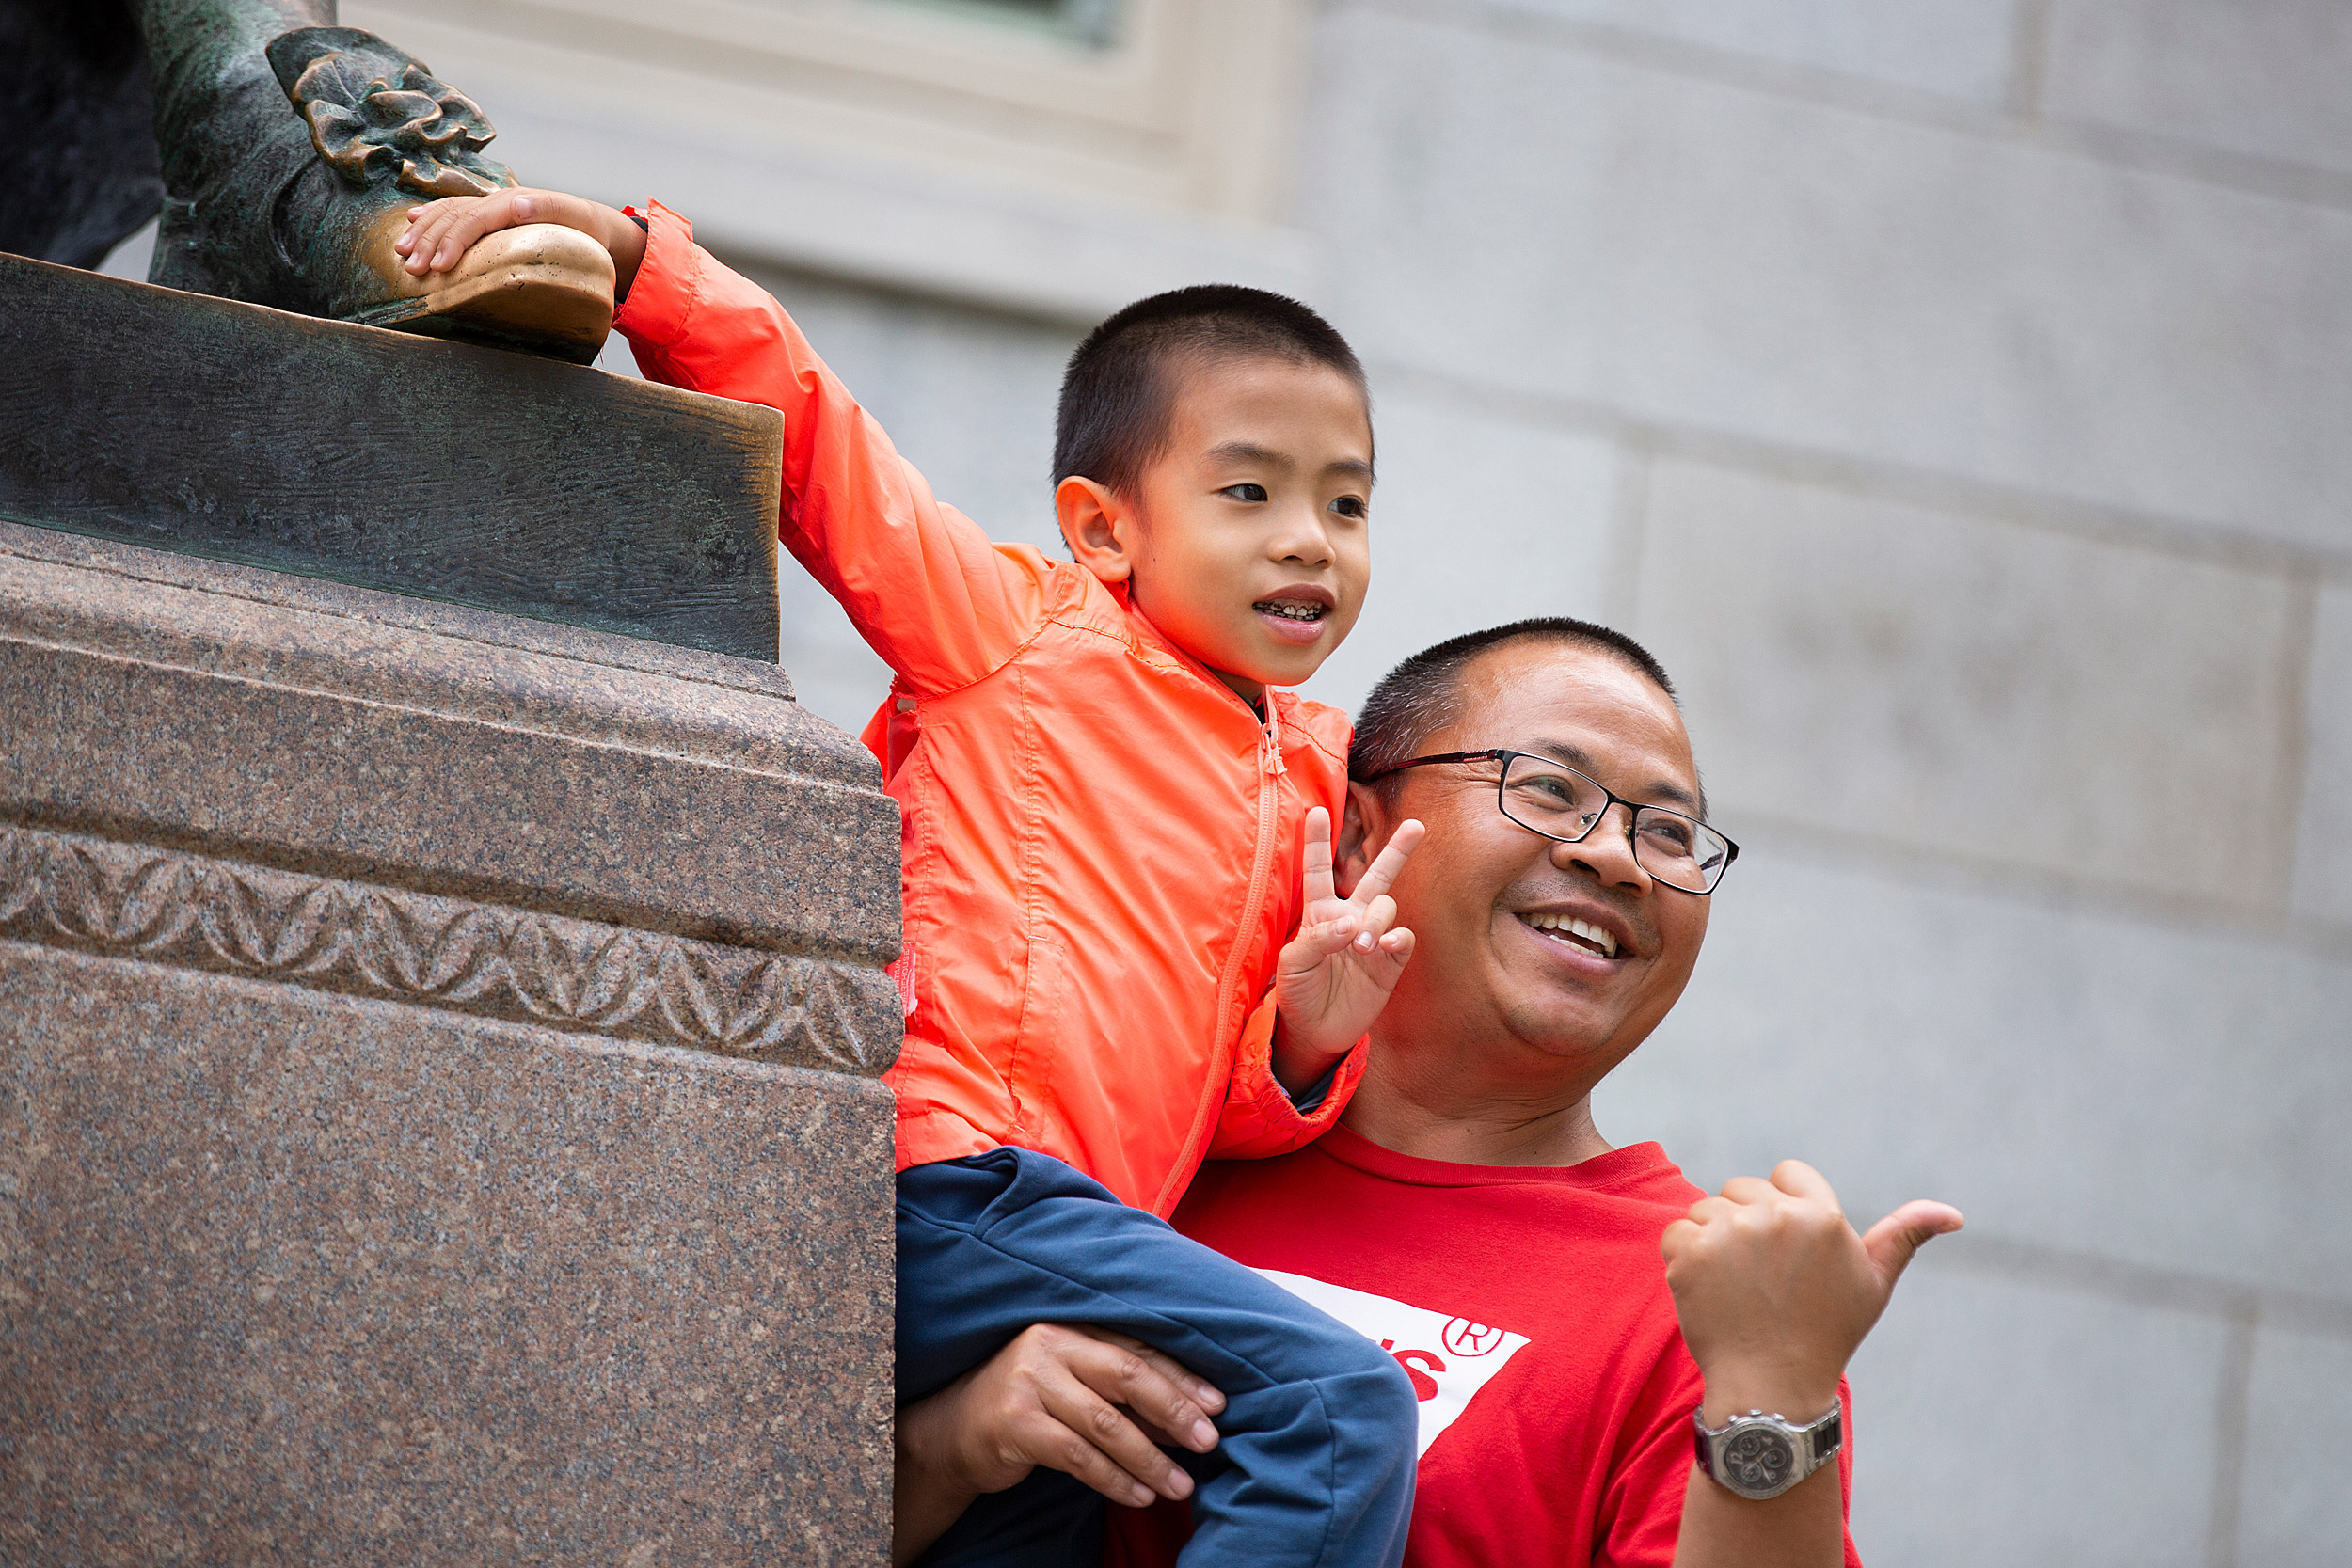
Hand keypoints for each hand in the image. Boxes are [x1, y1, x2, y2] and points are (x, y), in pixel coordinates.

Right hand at [393, 186, 645, 292]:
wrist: (591, 222)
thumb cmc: (586, 228)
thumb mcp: (575, 219)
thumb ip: (547, 209)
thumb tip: (517, 204)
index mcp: (513, 203)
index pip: (474, 220)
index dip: (454, 242)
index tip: (439, 267)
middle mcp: (496, 201)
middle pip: (454, 217)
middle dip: (430, 243)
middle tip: (412, 269)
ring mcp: (490, 206)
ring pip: (448, 213)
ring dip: (423, 232)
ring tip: (402, 252)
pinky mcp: (488, 214)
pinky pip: (453, 211)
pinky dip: (431, 217)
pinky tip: (412, 222)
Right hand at [893, 1323, 1225, 1564]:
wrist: (954, 1431)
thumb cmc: (1030, 1405)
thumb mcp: (1075, 1385)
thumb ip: (1123, 1391)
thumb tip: (1191, 1416)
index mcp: (1073, 1327)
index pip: (1138, 1350)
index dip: (1182, 1378)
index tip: (1218, 1405)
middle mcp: (1050, 1345)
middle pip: (1127, 1375)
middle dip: (1174, 1410)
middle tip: (1209, 1441)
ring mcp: (1029, 1382)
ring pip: (1105, 1422)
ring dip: (1149, 1458)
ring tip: (1179, 1485)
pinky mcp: (1014, 1422)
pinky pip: (1076, 1455)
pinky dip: (1113, 1478)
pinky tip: (1138, 1495)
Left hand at [1270, 807, 1423, 1086]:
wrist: (1316, 1031)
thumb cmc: (1298, 990)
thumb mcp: (1293, 962)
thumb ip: (1317, 938)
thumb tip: (1352, 923)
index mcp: (1319, 912)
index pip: (1318, 871)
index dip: (1316, 842)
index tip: (1316, 811)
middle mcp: (1350, 917)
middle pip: (1376, 876)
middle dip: (1397, 851)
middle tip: (1417, 825)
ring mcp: (1372, 937)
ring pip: (1386, 907)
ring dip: (1376, 921)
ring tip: (1362, 945)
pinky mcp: (1389, 962)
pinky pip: (1402, 939)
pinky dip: (1397, 938)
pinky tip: (1386, 946)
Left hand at [1660, 1160, 1961, 1423]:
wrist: (1772, 1389)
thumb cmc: (1827, 1335)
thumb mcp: (1873, 1285)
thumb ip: (1905, 1236)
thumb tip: (1954, 1214)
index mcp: (1822, 1216)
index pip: (1788, 1173)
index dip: (1785, 1207)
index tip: (1790, 1252)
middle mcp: (1775, 1217)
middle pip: (1742, 1188)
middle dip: (1747, 1223)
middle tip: (1763, 1277)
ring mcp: (1729, 1233)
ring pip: (1707, 1208)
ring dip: (1714, 1242)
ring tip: (1739, 1289)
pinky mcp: (1689, 1254)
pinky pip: (1676, 1232)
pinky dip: (1684, 1259)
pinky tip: (1710, 1293)